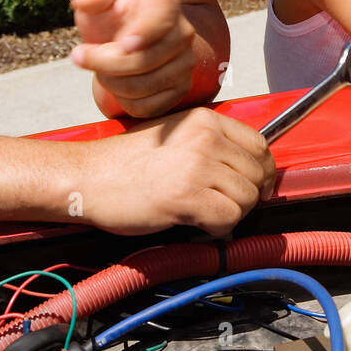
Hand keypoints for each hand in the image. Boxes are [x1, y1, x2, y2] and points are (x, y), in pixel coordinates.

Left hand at [70, 0, 196, 118]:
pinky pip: (147, 108)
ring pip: (142, 88)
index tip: (122, 44)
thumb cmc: (115, 12)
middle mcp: (183, 35)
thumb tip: (87, 1)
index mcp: (166, 6)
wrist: (130, 34)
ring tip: (101, 68)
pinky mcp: (180, 91)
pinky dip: (124, 101)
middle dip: (104, 63)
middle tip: (80, 55)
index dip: (141, 35)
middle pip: (144, 61)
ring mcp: (185, 65)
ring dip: (110, 83)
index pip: (158, 23)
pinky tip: (118, 83)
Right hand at [80, 107, 275, 235]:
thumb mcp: (175, 136)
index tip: (255, 187)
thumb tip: (249, 169)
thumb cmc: (126, 163)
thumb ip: (211, 144)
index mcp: (205, 120)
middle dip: (248, 197)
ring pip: (248, 198)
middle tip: (225, 207)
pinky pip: (229, 218)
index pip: (260, 145)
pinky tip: (198, 225)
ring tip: (206, 215)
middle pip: (258, 173)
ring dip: (232, 214)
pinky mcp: (186, 196)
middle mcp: (205, 138)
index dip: (263, 171)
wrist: (87, 178)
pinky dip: (219, 229)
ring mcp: (197, 165)